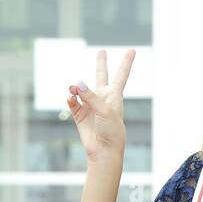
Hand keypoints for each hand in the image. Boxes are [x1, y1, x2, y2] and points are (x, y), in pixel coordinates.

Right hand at [67, 47, 135, 162]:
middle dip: (101, 63)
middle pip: (101, 75)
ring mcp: (90, 105)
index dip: (126, 62)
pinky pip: (72, 102)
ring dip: (75, 87)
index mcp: (114, 95)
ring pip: (80, 89)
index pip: (121, 74)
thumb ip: (91, 96)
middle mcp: (102, 98)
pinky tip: (70, 98)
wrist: (104, 151)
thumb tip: (77, 84)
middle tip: (101, 51)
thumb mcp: (105, 110)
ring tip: (73, 89)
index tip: (132, 50)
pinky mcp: (80, 115)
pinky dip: (70, 99)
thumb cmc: (111, 130)